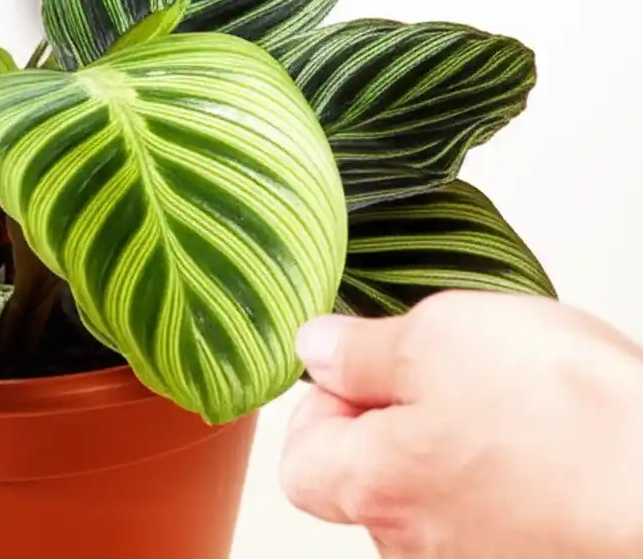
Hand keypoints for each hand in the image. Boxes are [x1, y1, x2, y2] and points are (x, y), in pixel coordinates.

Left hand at [280, 291, 642, 557]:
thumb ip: (361, 349)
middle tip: (454, 378)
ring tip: (521, 410)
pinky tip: (554, 449)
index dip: (324, 404)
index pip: (298, 460)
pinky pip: (496, 519)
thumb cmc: (577, 418)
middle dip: (395, 424)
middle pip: (367, 482)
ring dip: (461, 453)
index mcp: (374, 487)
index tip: (367, 368)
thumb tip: (317, 348)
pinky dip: (514, 482)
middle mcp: (415, 547)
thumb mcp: (443, 337)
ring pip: (436, 501)